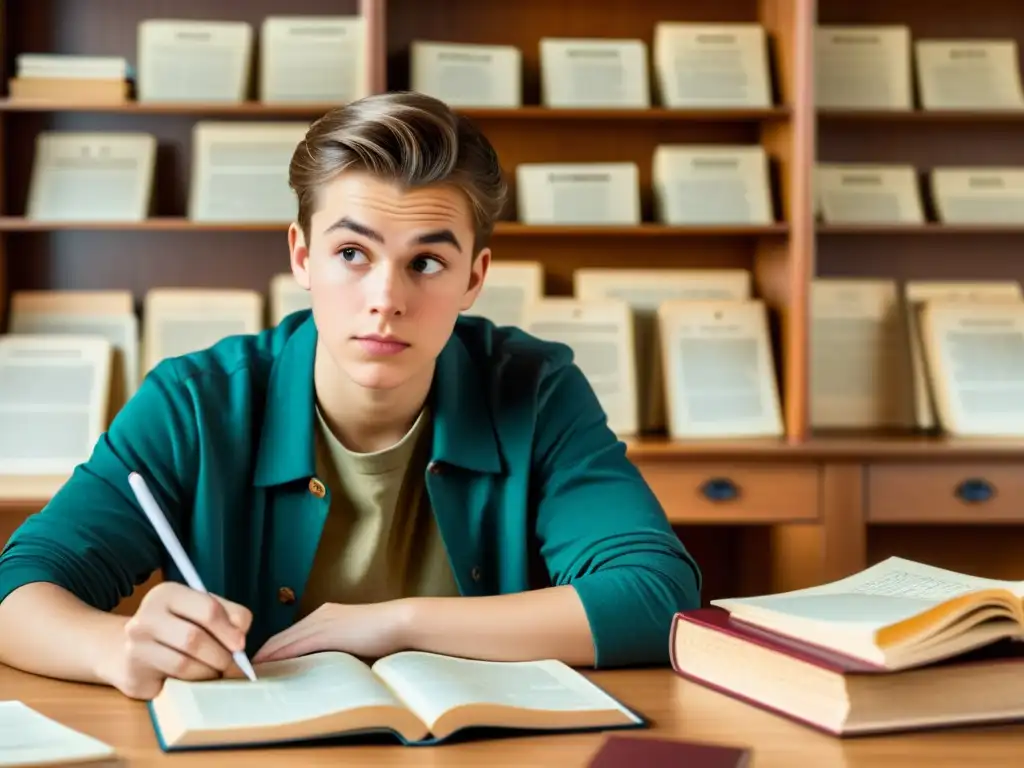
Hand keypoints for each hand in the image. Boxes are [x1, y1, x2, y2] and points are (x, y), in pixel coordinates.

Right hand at [97, 582, 252, 699]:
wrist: (125, 650)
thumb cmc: (175, 628)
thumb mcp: (201, 611)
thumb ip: (228, 616)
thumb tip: (240, 639)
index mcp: (167, 593)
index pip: (208, 609)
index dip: (230, 630)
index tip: (241, 645)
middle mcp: (147, 616)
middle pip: (195, 638)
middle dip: (221, 655)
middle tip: (232, 665)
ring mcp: (136, 645)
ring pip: (185, 663)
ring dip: (209, 671)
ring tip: (216, 671)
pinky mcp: (134, 672)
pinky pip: (174, 680)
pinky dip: (194, 681)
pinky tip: (198, 677)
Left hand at [252, 601, 409, 663]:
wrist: (400, 622)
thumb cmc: (385, 635)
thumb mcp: (354, 641)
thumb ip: (336, 649)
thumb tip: (322, 667)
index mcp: (326, 615)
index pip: (291, 635)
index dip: (273, 650)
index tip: (260, 665)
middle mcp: (320, 614)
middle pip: (282, 636)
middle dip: (264, 654)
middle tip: (246, 671)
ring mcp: (322, 620)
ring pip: (285, 640)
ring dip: (267, 657)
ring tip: (252, 673)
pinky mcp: (326, 630)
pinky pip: (296, 645)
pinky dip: (280, 657)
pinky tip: (270, 667)